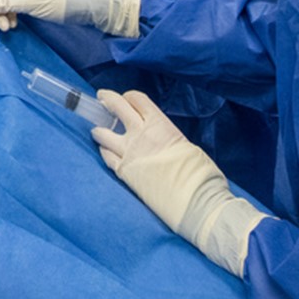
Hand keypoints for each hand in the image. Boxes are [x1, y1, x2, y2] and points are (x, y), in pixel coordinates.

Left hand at [90, 89, 265, 277]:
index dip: (129, 97)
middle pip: (116, 107)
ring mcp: (129, 153)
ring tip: (98, 130)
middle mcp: (140, 134)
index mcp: (159, 124)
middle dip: (107, 99)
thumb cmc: (200, 175)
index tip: (125, 99)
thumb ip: (169, 138)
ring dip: (99, 130)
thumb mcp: (188, 146)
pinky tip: (105, 152)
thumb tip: (164, 141)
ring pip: (103, 133)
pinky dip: (104, 152)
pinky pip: (106, 157)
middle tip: (102, 99)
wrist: (195, 200)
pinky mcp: (124, 173)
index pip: (137, 99)